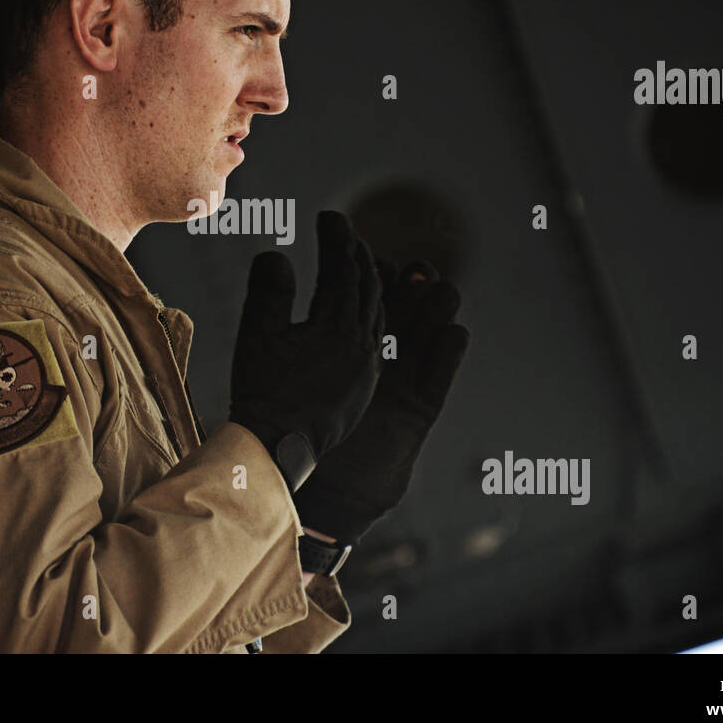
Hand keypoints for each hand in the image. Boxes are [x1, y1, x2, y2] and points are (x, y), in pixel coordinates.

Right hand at [230, 211, 384, 490]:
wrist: (279, 447)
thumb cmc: (263, 391)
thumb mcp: (257, 335)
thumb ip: (270, 290)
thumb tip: (278, 255)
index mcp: (335, 325)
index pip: (342, 268)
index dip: (336, 237)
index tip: (329, 217)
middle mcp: (361, 342)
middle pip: (367, 284)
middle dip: (356, 253)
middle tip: (344, 232)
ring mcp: (367, 364)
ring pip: (378, 310)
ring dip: (368, 281)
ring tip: (355, 263)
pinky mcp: (366, 384)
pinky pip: (379, 337)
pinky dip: (372, 313)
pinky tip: (361, 312)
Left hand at [293, 259, 469, 544]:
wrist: (314, 475)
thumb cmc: (289, 409)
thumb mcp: (278, 350)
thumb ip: (276, 303)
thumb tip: (271, 255)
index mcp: (350, 329)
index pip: (370, 281)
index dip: (372, 261)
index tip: (368, 248)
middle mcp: (383, 344)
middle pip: (408, 296)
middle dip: (411, 277)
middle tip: (407, 267)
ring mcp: (405, 371)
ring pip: (432, 324)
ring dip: (438, 303)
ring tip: (434, 289)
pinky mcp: (420, 403)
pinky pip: (442, 370)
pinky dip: (449, 349)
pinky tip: (450, 333)